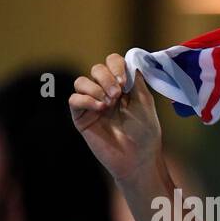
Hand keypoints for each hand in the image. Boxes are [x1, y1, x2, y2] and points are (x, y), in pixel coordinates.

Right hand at [68, 53, 161, 182]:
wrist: (138, 158)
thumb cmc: (145, 133)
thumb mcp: (145, 103)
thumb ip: (137, 82)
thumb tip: (131, 62)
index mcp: (122, 87)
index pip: (112, 63)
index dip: (116, 66)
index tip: (125, 81)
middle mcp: (105, 92)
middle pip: (96, 69)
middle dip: (107, 77)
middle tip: (118, 94)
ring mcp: (92, 104)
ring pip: (82, 81)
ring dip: (96, 88)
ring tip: (109, 103)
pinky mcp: (81, 117)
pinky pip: (74, 99)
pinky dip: (86, 99)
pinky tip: (100, 108)